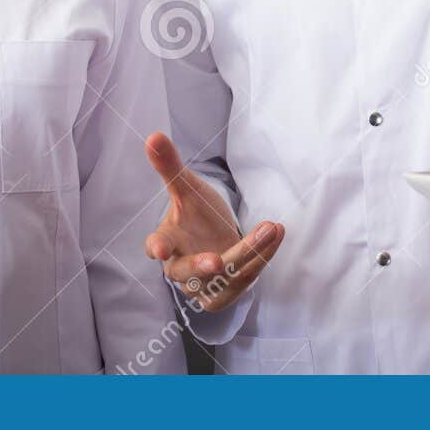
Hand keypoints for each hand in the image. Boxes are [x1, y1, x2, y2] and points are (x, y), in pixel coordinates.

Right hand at [142, 132, 283, 312]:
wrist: (214, 243)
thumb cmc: (194, 216)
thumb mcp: (186, 189)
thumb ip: (170, 166)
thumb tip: (153, 135)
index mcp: (167, 242)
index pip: (157, 246)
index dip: (157, 248)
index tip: (159, 250)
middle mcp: (181, 269)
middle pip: (187, 272)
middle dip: (203, 266)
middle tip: (218, 261)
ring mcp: (202, 286)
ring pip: (226, 274)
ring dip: (250, 252)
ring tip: (270, 227)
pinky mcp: (223, 295)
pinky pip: (246, 277)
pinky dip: (263, 255)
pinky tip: (276, 232)